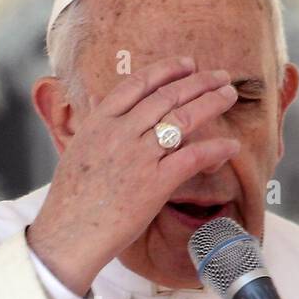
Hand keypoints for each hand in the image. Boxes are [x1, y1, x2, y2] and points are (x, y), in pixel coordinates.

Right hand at [28, 56, 239, 294]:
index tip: (187, 64)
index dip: (167, 70)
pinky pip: (192, 158)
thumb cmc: (70, 202)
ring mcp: (139, 157)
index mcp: (99, 123)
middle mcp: (120, 133)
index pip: (138, 84)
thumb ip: (96, 131)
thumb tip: (102, 110)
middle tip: (220, 76)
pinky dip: (215, 149)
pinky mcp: (154, 184)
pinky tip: (231, 145)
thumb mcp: (76, 153)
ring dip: (211, 103)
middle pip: (167, 96)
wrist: (68, 234)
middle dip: (198, 82)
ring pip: (183, 119)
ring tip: (229, 95)